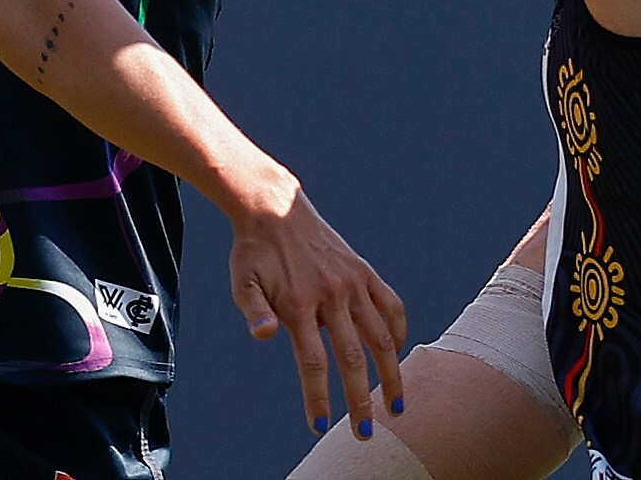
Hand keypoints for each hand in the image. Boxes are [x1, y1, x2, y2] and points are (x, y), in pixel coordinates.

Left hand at [227, 172, 409, 440]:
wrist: (274, 207)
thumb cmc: (254, 253)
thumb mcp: (242, 283)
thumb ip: (255, 312)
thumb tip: (264, 337)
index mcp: (300, 304)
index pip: (313, 361)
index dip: (318, 396)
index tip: (321, 426)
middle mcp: (332, 295)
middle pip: (353, 357)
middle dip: (361, 400)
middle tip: (366, 434)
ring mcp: (353, 283)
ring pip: (380, 336)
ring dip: (391, 373)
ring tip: (396, 404)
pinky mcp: (364, 271)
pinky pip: (391, 304)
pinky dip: (398, 330)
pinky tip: (397, 351)